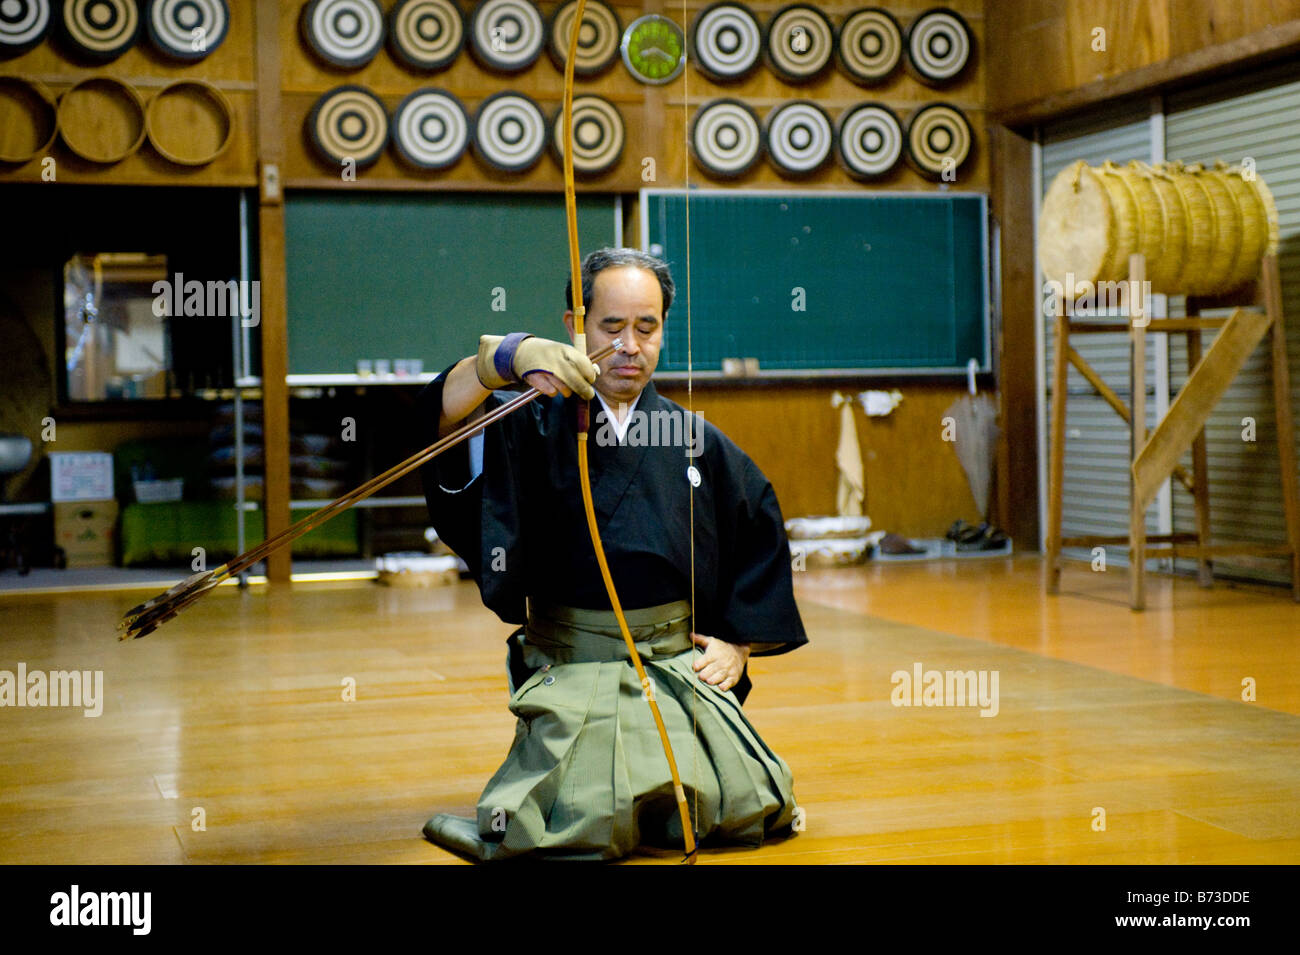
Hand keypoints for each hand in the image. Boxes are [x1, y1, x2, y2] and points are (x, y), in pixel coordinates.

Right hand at [475, 334, 597, 399]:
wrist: (519, 351)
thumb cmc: (546, 353)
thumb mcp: (562, 351)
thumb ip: (579, 361)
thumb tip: (596, 372)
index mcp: (565, 349)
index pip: (585, 365)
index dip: (590, 375)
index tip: (590, 379)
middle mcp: (557, 359)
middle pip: (577, 381)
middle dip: (585, 391)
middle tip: (588, 395)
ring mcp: (546, 369)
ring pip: (565, 389)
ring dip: (566, 391)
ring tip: (562, 385)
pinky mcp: (536, 379)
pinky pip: (552, 392)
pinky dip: (552, 391)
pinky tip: (549, 385)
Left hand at [691, 632, 748, 692]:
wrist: (739, 651)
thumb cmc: (721, 648)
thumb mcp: (711, 641)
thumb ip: (700, 640)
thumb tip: (690, 634)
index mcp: (713, 654)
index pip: (705, 659)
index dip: (699, 664)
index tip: (695, 666)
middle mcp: (721, 662)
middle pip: (711, 670)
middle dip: (705, 674)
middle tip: (701, 677)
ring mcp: (728, 670)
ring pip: (719, 677)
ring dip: (714, 680)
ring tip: (709, 682)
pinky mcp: (734, 677)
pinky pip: (729, 683)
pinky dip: (725, 686)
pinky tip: (721, 687)